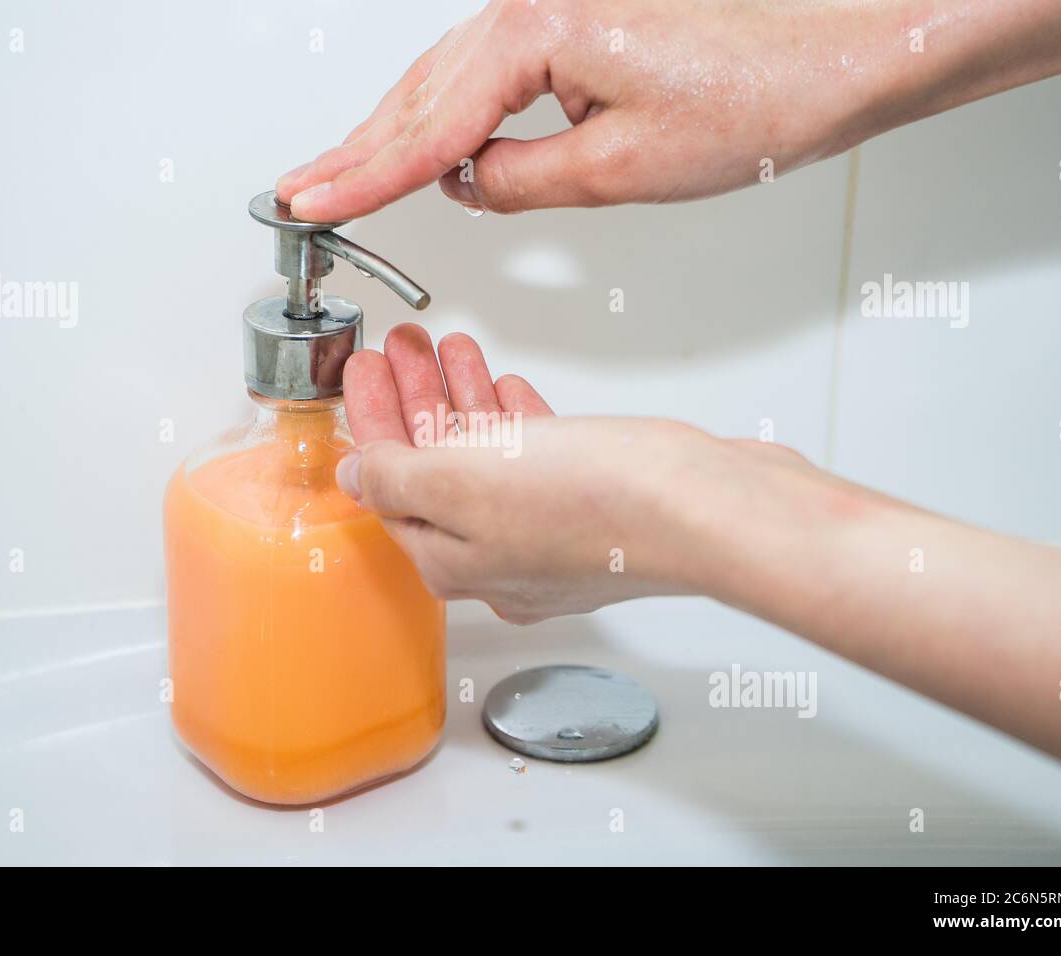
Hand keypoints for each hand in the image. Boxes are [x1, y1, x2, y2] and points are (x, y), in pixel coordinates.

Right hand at [278, 0, 1060, 219]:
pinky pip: (485, 82)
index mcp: (536, 33)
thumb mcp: (620, 169)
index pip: (426, 126)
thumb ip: (522, 182)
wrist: (834, 55)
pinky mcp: (571, 33)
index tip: (309, 206)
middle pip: (417, 95)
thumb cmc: (754, 97)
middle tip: (299, 195)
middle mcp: (531, 11)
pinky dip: (444, 121)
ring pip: (444, 85)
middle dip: (356, 153)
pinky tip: (422, 153)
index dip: (363, 178)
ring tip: (339, 181)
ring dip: (392, 139)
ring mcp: (550, 17)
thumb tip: (470, 185)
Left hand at [337, 324, 849, 622]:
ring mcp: (550, 536)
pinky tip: (507, 388)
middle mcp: (499, 558)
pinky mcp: (597, 509)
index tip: (362, 370)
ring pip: (487, 459)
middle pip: (434, 470)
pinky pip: (536, 459)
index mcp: (454, 561)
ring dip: (462, 399)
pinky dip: (514, 419)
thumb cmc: (596, 505)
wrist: (704, 508)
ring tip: (447, 347)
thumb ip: (397, 476)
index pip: (388, 487)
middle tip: (400, 349)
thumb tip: (355, 475)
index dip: (371, 421)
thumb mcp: (461, 481)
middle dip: (414, 401)